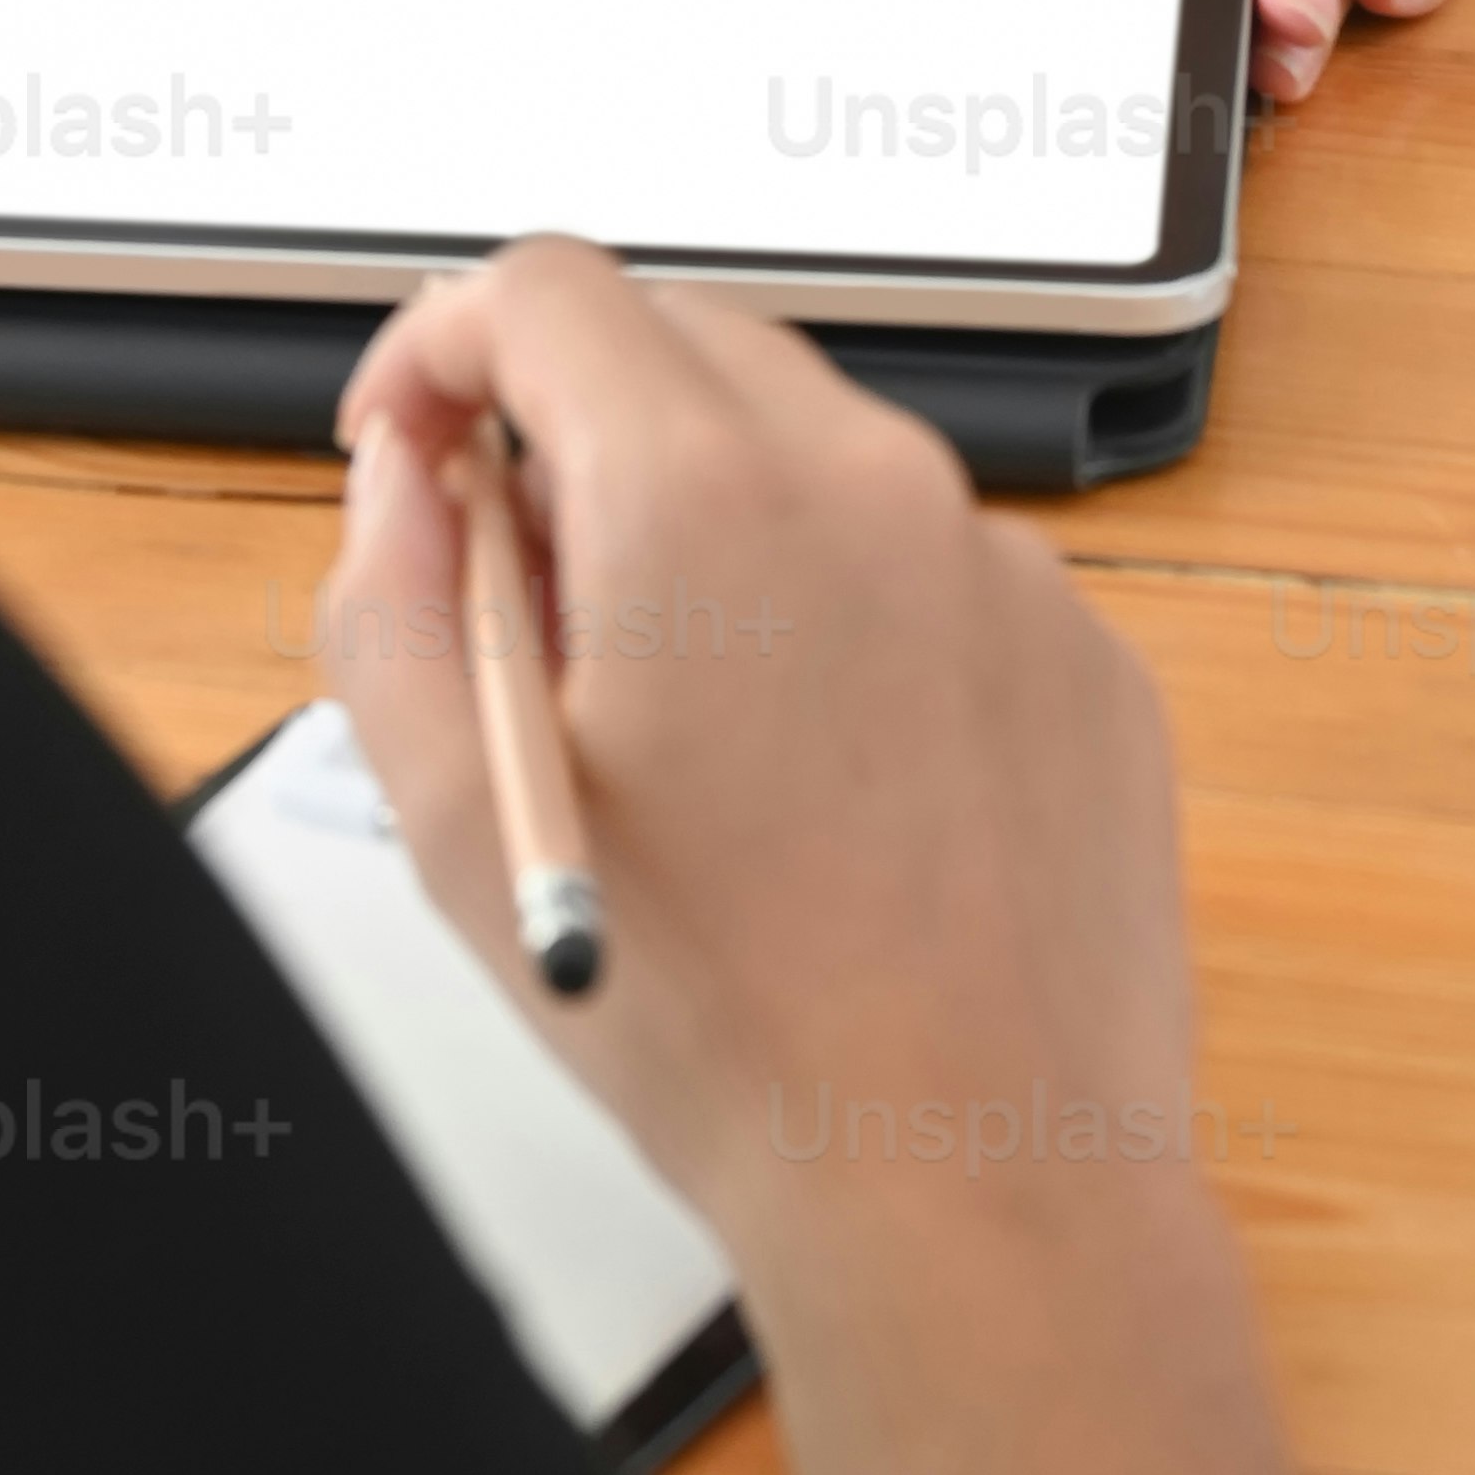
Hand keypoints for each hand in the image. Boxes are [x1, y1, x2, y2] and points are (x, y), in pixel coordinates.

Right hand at [314, 238, 1474, 1474]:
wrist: (967, 1186)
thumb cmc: (725, 1028)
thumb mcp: (454, 811)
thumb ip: (390, 596)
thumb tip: (404, 479)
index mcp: (699, 491)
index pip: (542, 288)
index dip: (442, 345)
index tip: (414, 438)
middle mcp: (868, 482)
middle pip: (683, 342)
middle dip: (576, 421)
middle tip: (524, 588)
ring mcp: (999, 563)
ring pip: (815, 454)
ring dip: (718, 523)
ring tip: (680, 723)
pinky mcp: (1085, 653)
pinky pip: (935, 566)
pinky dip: (852, 616)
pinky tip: (820, 782)